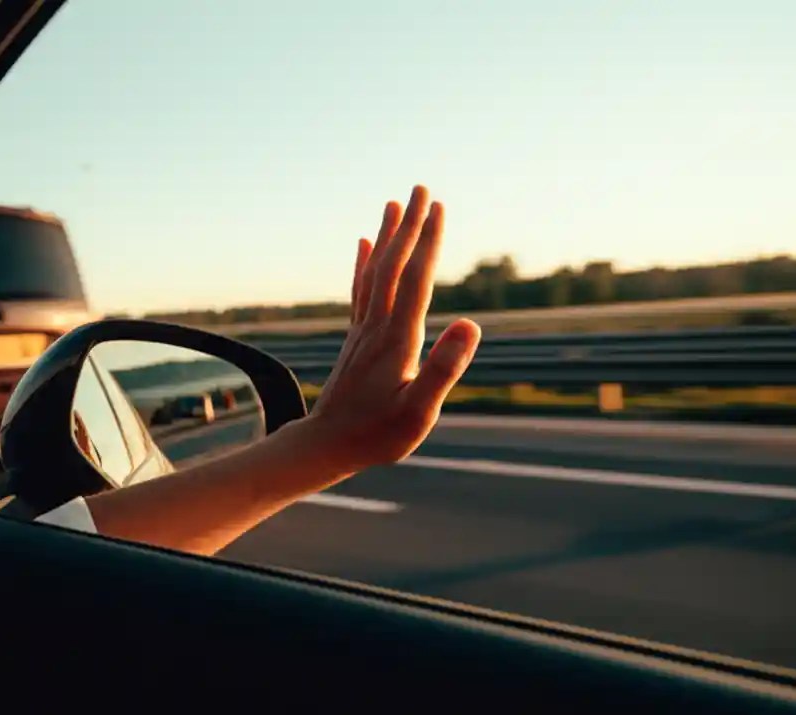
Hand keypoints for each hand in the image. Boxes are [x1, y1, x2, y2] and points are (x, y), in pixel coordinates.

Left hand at [301, 185, 480, 471]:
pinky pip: (359, 290)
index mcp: (398, 340)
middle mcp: (376, 327)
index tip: (439, 207)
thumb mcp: (419, 413)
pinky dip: (364, 263)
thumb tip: (470, 324)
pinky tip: (364, 244)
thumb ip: (444, 370)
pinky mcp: (355, 339)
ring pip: (374, 272)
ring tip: (394, 203)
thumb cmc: (377, 436)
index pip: (416, 280)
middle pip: (393, 265)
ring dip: (386, 237)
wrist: (326, 447)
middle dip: (409, 226)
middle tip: (421, 187)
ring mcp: (363, 331)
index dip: (428, 242)